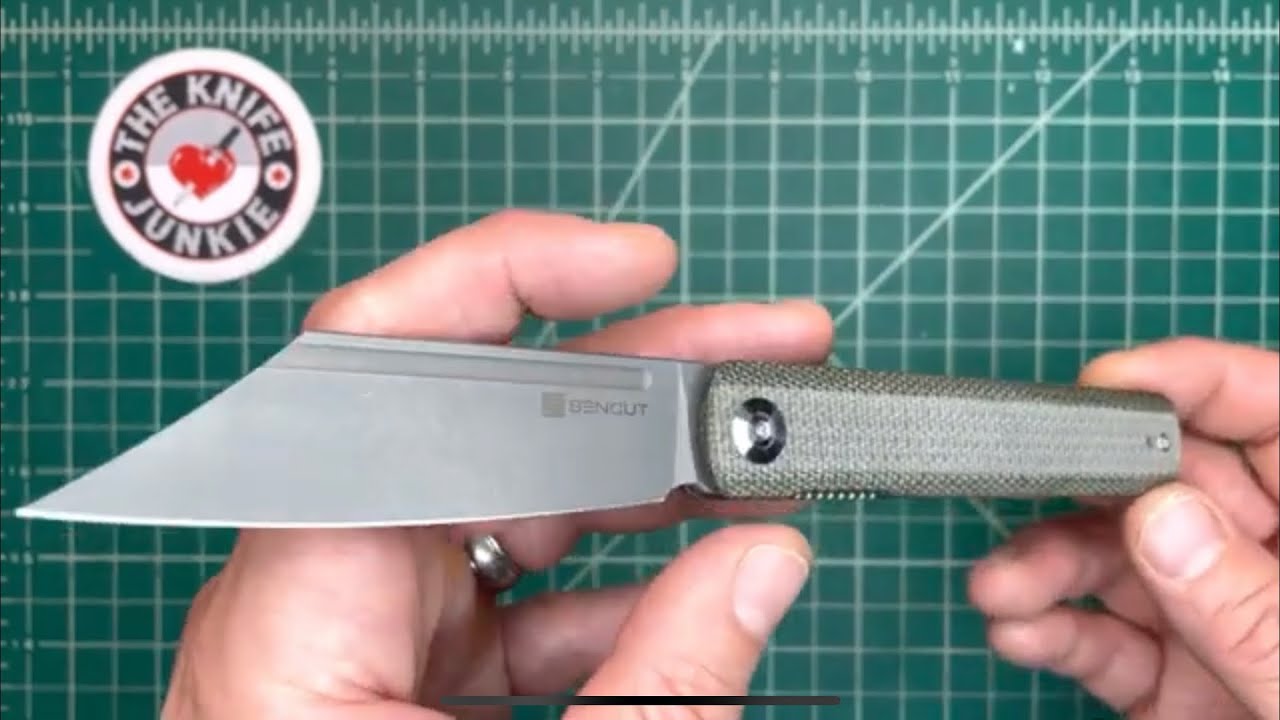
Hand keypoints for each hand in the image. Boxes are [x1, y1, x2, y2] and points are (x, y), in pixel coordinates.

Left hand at [159, 210, 833, 718]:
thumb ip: (662, 691)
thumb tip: (766, 564)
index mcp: (291, 621)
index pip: (365, 375)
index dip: (499, 280)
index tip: (636, 263)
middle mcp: (309, 602)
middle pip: (467, 423)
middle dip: (631, 374)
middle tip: (767, 347)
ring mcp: (356, 638)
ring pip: (498, 503)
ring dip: (637, 476)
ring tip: (762, 459)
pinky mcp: (396, 678)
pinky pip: (511, 595)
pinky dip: (612, 581)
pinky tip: (704, 579)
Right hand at [968, 337, 1278, 718]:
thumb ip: (1256, 607)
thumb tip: (1160, 512)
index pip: (1272, 410)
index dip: (1190, 381)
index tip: (1105, 382)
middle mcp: (1273, 557)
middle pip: (1171, 480)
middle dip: (1084, 483)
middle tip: (1012, 483)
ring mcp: (1219, 619)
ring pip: (1120, 560)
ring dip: (1047, 565)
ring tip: (998, 590)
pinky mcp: (1174, 683)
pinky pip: (1106, 641)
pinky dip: (1052, 634)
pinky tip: (1016, 633)